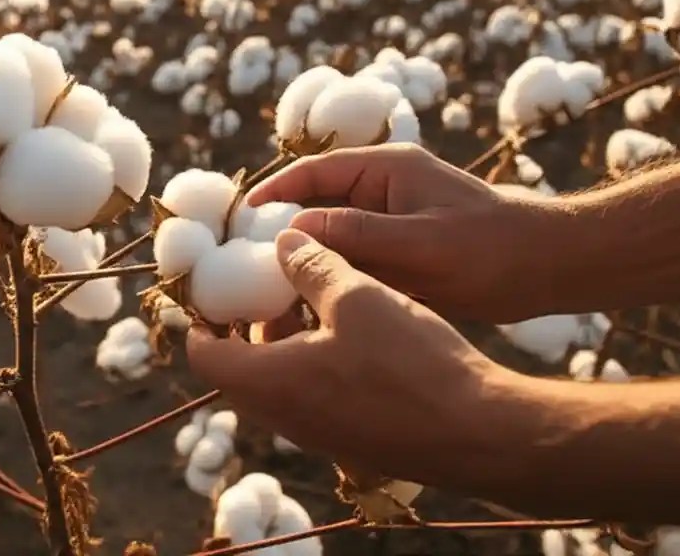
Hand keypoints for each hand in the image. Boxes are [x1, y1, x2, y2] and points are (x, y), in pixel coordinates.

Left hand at [187, 230, 527, 490]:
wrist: (479, 432)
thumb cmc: (410, 362)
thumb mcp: (357, 296)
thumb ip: (312, 267)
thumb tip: (284, 242)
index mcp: (266, 383)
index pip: (202, 354)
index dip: (200, 317)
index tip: (215, 284)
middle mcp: (281, 416)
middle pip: (240, 364)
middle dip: (249, 319)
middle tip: (267, 278)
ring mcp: (316, 432)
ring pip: (280, 377)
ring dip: (288, 336)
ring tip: (317, 290)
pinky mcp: (350, 437)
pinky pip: (313, 393)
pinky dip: (316, 357)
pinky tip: (355, 324)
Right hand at [247, 143, 557, 323]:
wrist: (548, 269)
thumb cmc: (491, 250)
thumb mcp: (419, 244)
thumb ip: (355, 233)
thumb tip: (293, 231)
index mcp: (386, 169)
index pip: (312, 172)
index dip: (272, 193)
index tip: (239, 219)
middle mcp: (383, 189)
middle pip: (315, 203)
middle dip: (281, 229)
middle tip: (242, 261)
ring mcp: (391, 220)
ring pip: (331, 235)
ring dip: (305, 256)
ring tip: (266, 286)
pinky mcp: (399, 250)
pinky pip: (352, 258)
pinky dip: (329, 274)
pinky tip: (308, 303)